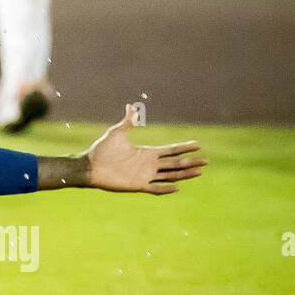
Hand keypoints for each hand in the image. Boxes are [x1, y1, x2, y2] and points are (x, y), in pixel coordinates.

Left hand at [84, 105, 205, 193]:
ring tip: (198, 172)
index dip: (183, 148)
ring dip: (184, 174)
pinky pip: (155, 189)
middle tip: (205, 161)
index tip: (197, 145)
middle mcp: (149, 165)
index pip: (170, 150)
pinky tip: (177, 188)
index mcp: (147, 153)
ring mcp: (144, 176)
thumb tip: (131, 105)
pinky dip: (165, 189)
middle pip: (174, 164)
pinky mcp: (137, 185)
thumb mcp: (117, 133)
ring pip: (170, 176)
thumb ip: (127, 121)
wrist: (89, 166)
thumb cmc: (101, 150)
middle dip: (190, 162)